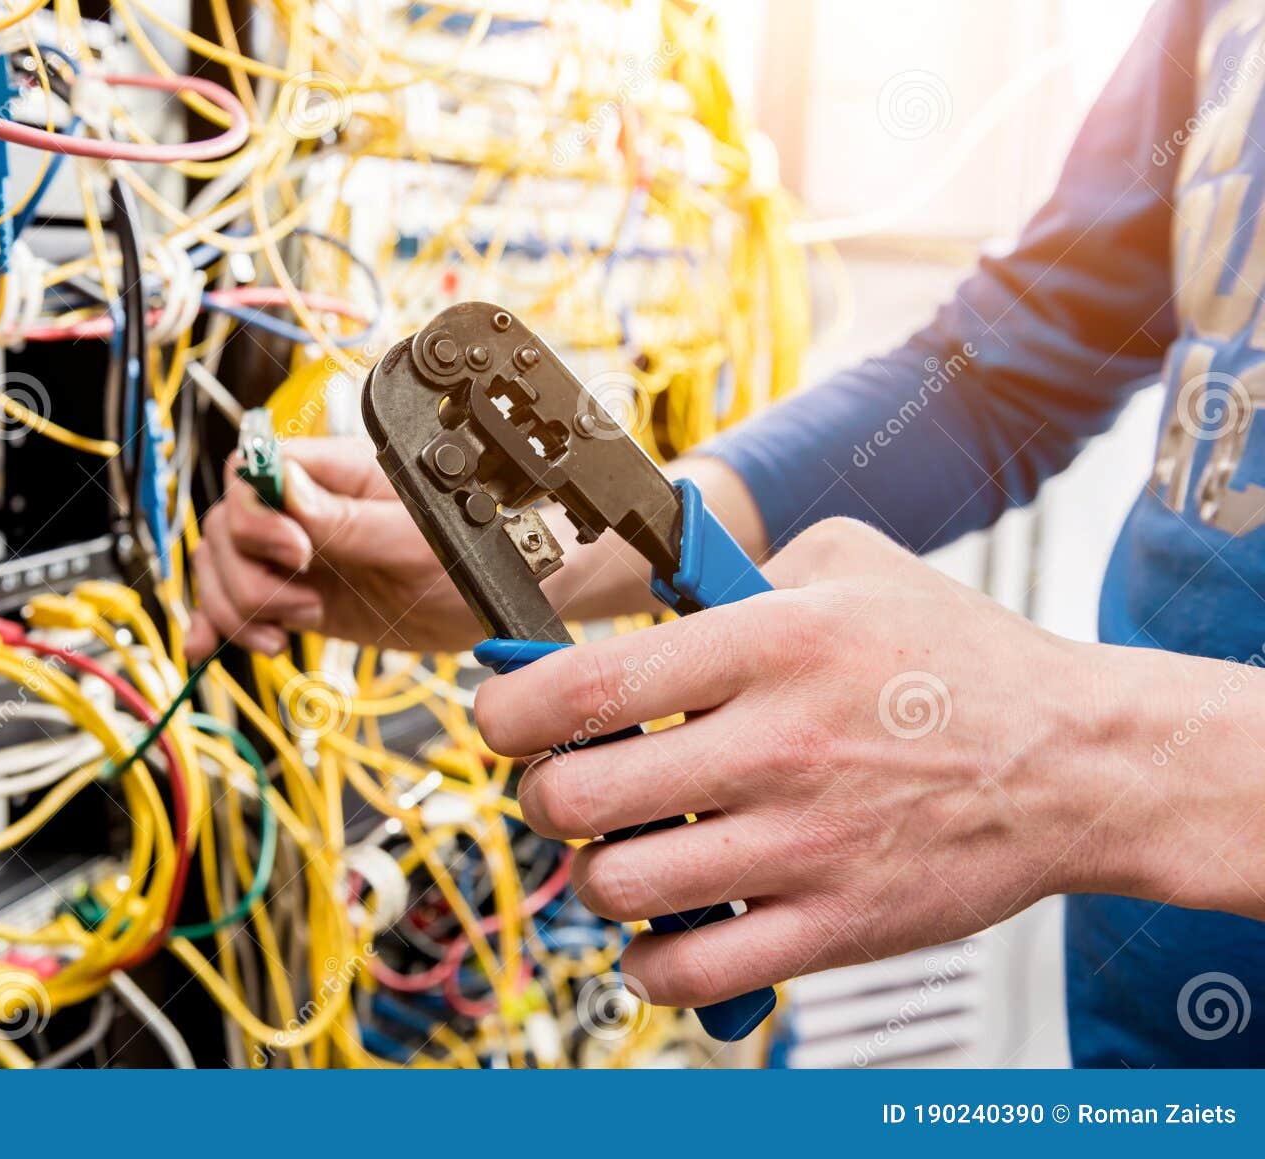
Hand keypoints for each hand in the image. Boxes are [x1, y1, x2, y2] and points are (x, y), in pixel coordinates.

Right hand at [187, 437, 478, 655]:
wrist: (504, 603)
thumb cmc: (480, 551)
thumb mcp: (418, 538)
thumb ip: (349, 518)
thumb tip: (286, 488)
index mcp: (336, 474)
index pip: (253, 470)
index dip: (257, 515)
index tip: (297, 554)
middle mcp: (308, 510)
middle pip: (227, 527)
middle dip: (249, 576)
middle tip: (306, 606)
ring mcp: (300, 556)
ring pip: (223, 567)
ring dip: (239, 607)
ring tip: (290, 633)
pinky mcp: (301, 597)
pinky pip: (239, 604)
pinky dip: (219, 623)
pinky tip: (209, 646)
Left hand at [474, 518, 1126, 1010]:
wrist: (1077, 762)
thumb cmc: (960, 660)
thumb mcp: (851, 565)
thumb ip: (736, 568)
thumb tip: (639, 596)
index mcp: (770, 646)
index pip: (586, 685)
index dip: (508, 708)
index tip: (502, 714)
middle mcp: (776, 746)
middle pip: (578, 796)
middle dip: (541, 796)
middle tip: (560, 786)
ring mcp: (803, 845)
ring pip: (619, 887)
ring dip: (593, 875)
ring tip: (618, 852)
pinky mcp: (834, 926)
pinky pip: (692, 973)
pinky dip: (648, 962)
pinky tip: (661, 930)